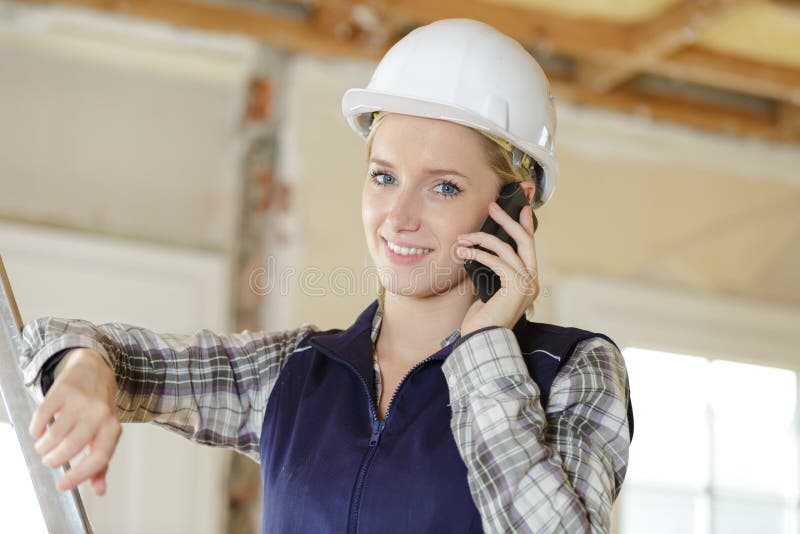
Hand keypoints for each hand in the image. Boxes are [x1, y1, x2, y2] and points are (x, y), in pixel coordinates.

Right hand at [28, 348, 121, 495]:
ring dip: (43, 447)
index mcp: (113, 428)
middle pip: (71, 448)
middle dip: (53, 460)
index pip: (99, 458)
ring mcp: (81, 401)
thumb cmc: (99, 409)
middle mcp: (99, 414)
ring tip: (44, 445)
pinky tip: (39, 430)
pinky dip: (36, 429)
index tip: (61, 486)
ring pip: (54, 435)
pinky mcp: (62, 390)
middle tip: (49, 460)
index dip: (79, 476)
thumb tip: (99, 490)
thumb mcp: (105, 434)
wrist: (94, 371)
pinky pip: (42, 417)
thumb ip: (101, 463)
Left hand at [456, 201, 539, 335]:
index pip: (529, 248)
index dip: (526, 226)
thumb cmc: (481, 320)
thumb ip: (493, 271)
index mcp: (527, 282)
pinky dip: (479, 254)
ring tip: (462, 238)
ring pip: (507, 249)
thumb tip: (481, 249)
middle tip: (492, 207)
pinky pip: (497, 261)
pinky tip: (464, 253)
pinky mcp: (516, 287)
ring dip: (482, 239)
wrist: (480, 342)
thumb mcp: (488, 289)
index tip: (522, 208)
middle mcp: (532, 282)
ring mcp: (527, 285)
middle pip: (525, 241)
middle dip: (508, 220)